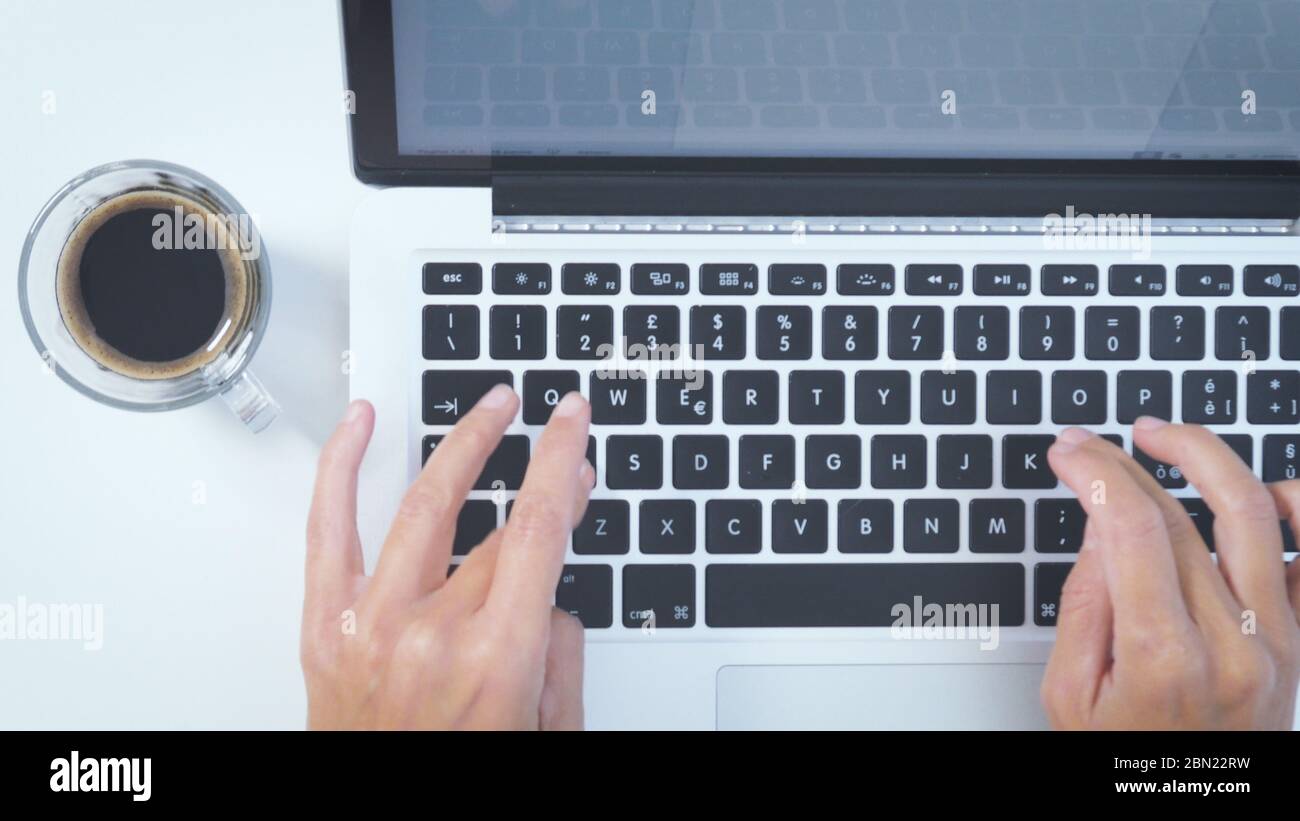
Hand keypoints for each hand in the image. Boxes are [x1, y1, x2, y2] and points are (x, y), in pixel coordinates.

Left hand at [301, 386, 594, 729]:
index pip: (537, 528)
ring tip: (489, 408)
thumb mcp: (549, 730)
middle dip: (536, 473)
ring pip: (423, 507)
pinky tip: (359, 425)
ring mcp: (372, 624)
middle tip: (555, 437)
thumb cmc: (464, 776)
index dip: (560, 462)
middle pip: (494, 527)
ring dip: (462, 445)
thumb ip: (557, 654)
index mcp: (495, 658)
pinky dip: (341, 468)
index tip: (572, 424)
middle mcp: (431, 633)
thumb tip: (548, 592)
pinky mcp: (326, 625)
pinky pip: (328, 529)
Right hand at [1042, 419, 1299, 728]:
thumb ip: (1085, 604)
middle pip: (1181, 516)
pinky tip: (1258, 486)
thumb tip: (1102, 526)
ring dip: (1206, 457)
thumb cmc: (1126, 758)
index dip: (1096, 473)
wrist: (1187, 810)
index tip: (1068, 453)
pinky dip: (1295, 507)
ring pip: (1255, 513)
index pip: (1133, 531)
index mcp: (1166, 660)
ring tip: (1162, 437)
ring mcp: (1278, 640)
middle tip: (1088, 446)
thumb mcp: (1068, 693)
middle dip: (1124, 463)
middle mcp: (1235, 645)